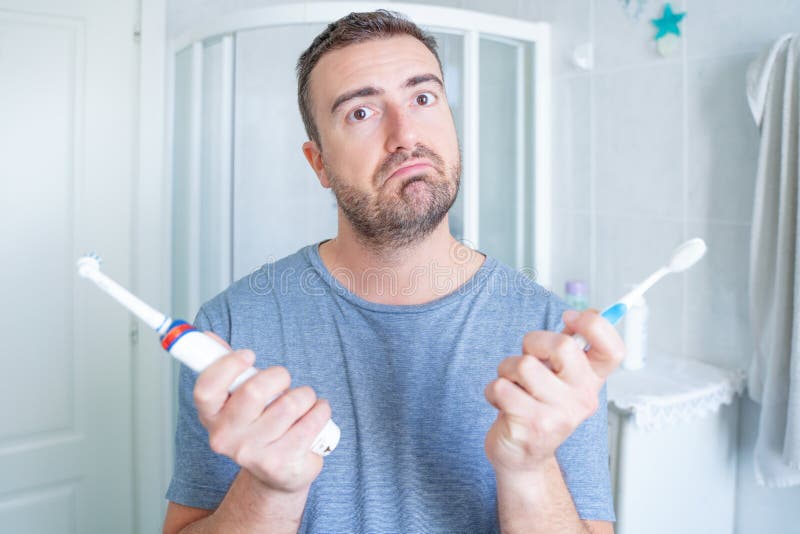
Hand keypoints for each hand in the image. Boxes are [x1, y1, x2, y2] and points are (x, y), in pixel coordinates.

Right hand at [193, 333, 330, 494]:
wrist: (276, 473)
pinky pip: (312, 421)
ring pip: (290, 404)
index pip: (206, 388)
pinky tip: (315, 414)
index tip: (249, 354)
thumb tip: (207, 337)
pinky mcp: (282, 463)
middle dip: (278, 376)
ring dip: (304, 395)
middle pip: (254, 391)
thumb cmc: (258, 424)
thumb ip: (225, 367)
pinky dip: (320, 410)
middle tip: (283, 380)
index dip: (228, 366)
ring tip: (302, 401)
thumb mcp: (237, 398)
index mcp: (211, 416)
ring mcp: (253, 454)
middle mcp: (226, 438)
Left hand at [484, 309, 623, 474]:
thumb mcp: (558, 376)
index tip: (570, 317)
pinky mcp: (531, 425)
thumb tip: (584, 314)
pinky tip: (502, 404)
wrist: (521, 455)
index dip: (594, 324)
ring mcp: (559, 414)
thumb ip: (570, 346)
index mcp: (592, 381)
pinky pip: (501, 386)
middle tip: (527, 357)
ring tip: (513, 386)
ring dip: (507, 369)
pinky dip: (493, 390)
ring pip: (524, 365)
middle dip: (533, 341)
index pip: (613, 349)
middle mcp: (583, 398)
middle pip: (563, 345)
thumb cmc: (536, 406)